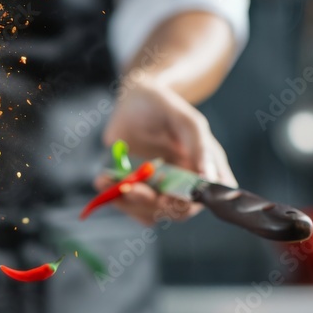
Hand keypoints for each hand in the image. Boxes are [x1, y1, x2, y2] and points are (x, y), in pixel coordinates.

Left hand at [97, 77, 236, 225]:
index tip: (163, 197)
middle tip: (128, 187)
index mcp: (207, 169)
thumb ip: (200, 145)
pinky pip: (130, 206)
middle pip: (174, 210)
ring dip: (127, 202)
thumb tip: (208, 176)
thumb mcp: (185, 119)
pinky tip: (104, 181)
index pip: (203, 199)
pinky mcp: (139, 189)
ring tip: (106, 181)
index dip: (184, 204)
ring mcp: (161, 189)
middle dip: (149, 202)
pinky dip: (115, 198)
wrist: (133, 100)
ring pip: (149, 213)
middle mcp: (186, 184)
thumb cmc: (164, 105)